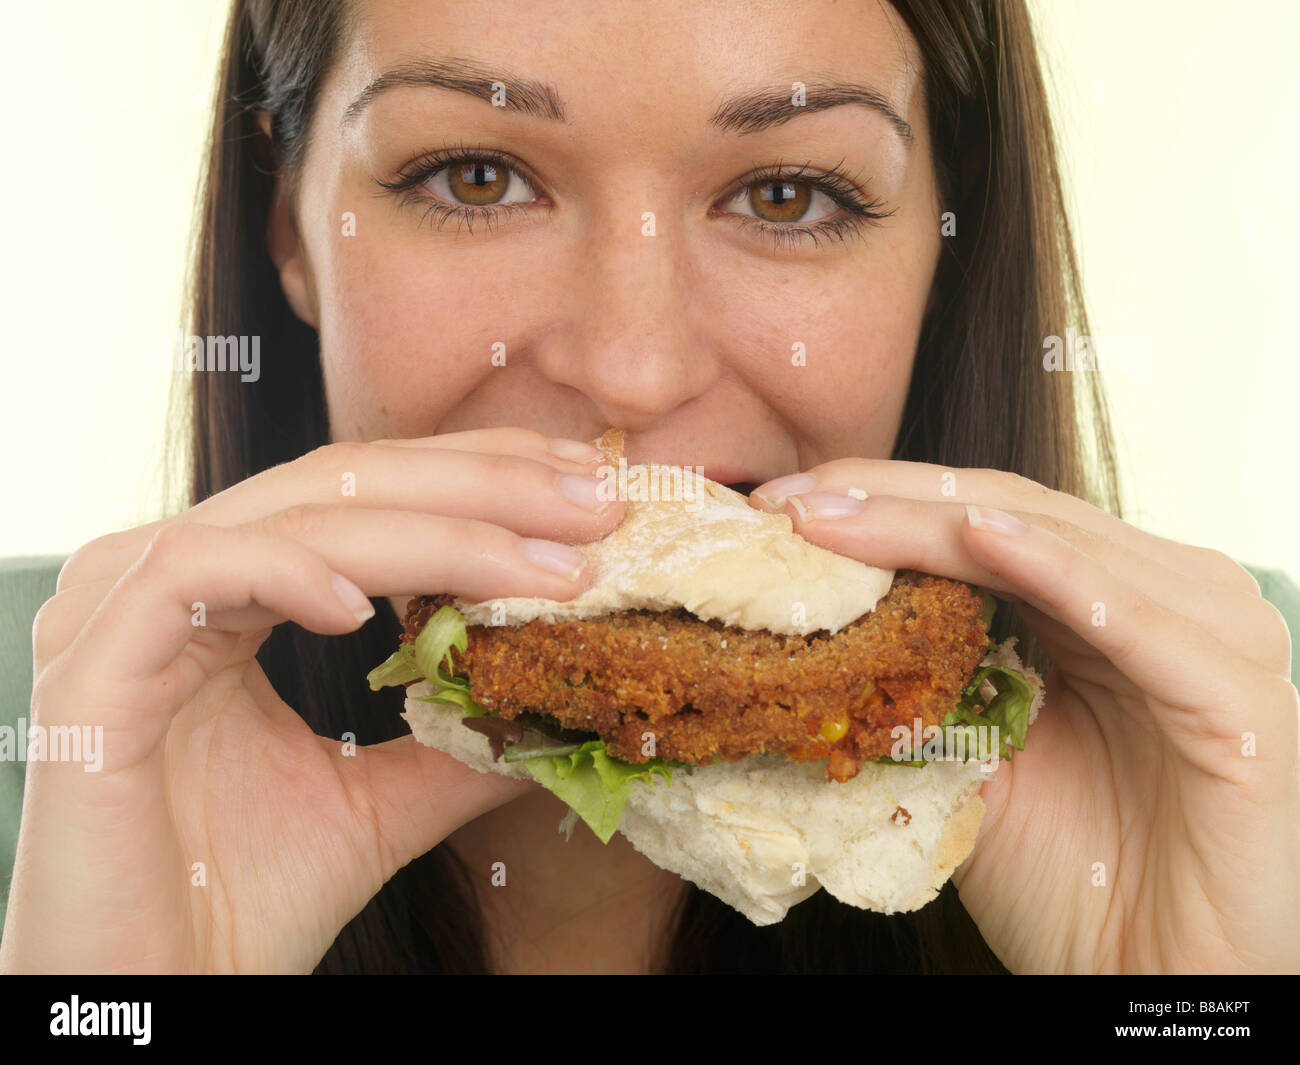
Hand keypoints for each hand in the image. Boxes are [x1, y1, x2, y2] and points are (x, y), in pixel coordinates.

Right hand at [0, 428, 622, 973]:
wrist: (153, 1003)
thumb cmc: (240, 901)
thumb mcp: (379, 803)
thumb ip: (457, 741)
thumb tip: (563, 702)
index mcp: (231, 592)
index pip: (366, 493)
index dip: (480, 473)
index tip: (586, 484)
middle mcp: (176, 579)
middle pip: (345, 481)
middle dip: (486, 483)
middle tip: (597, 500)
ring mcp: (121, 612)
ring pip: (294, 516)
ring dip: (435, 530)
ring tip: (541, 567)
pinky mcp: (90, 669)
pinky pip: (192, 574)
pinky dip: (289, 575)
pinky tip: (367, 616)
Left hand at [751, 461, 1299, 973]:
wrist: (1145, 986)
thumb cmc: (1068, 877)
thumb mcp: (971, 756)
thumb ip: (925, 678)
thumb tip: (808, 623)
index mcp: (1104, 602)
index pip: (979, 520)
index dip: (877, 501)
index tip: (775, 506)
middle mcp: (1164, 599)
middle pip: (1008, 517)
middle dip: (887, 500)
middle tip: (785, 501)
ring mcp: (1211, 639)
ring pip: (1057, 547)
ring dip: (940, 523)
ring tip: (838, 512)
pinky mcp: (1241, 700)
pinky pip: (1139, 622)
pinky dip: (1056, 573)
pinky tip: (979, 539)